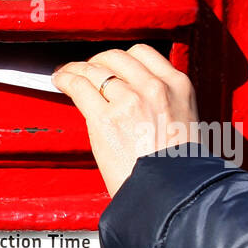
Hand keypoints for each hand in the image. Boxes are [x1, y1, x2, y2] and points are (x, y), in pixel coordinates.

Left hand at [52, 44, 199, 195]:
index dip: (121, 58)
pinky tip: (61, 81)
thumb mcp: (186, 122)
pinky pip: (79, 86)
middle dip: (98, 62)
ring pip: (95, 70)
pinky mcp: (106, 118)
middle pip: (116, 57)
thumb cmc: (180, 169)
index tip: (112, 65)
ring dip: (77, 69)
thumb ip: (165, 103)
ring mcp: (129, 100)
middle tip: (88, 71)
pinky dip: (66, 79)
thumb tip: (139, 98)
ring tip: (68, 74)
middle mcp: (154, 87)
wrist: (173, 193)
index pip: (143, 54)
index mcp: (178, 86)